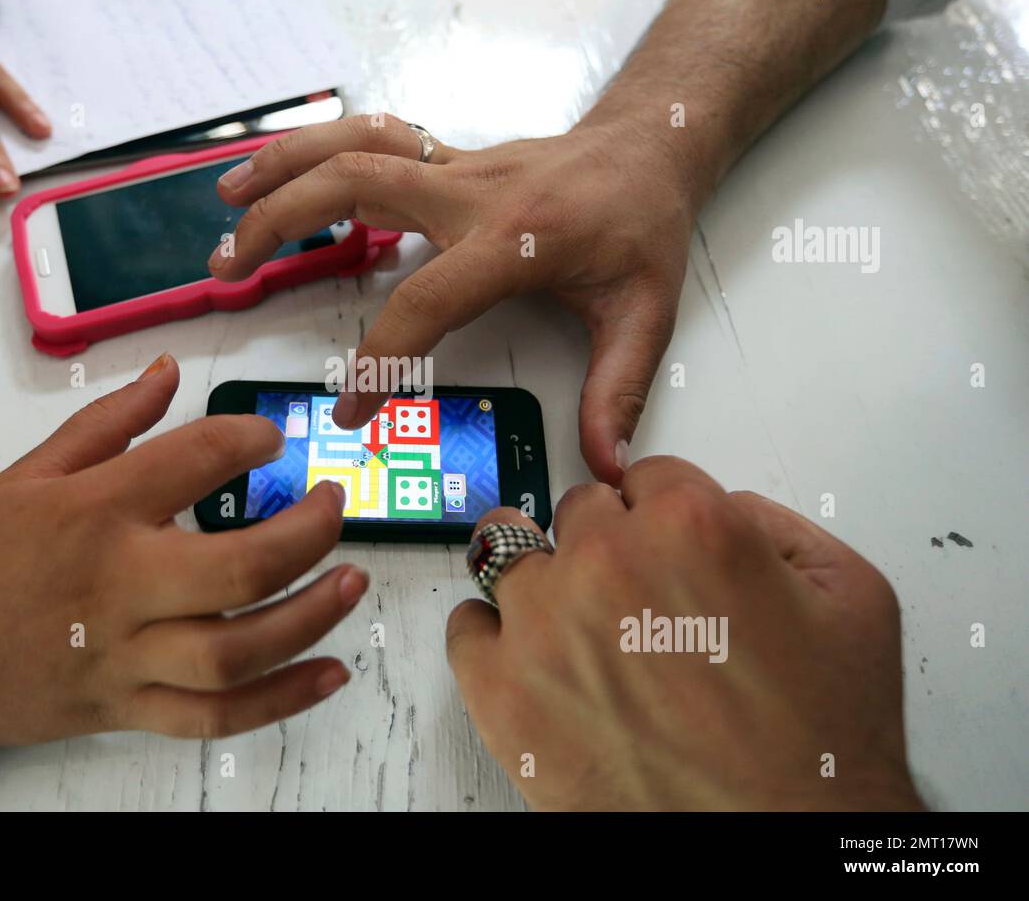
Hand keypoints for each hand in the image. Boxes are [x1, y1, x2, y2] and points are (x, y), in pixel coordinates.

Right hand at [0, 354, 362, 764]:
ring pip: (238, 650)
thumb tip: (169, 369)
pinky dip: (279, 702)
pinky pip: (214, 717)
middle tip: (335, 506)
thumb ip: (108, 421)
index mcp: (94, 512)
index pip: (196, 459)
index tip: (274, 437)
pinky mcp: (126, 709)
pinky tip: (329, 674)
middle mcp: (118, 584)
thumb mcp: (27, 474)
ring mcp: (125, 655)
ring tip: (352, 583)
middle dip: (308, 535)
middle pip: (241, 566)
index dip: (251, 439)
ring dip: (310, 618)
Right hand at [208, 113, 694, 483]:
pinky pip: (367, 141)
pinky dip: (310, 149)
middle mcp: (472, 192)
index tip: (350, 411)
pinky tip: (269, 172)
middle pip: (357, 184)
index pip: (427, 300)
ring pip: (351, 145)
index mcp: (515, 237)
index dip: (381, 359)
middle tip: (232, 272)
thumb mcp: (646, 313)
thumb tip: (606, 467)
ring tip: (226, 206)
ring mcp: (452, 168)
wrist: (649, 147)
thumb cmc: (643, 226)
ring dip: (282, 168)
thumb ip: (619, 391)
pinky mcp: (443, 161)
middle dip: (284, 223)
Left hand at [445, 456, 921, 810]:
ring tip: (572, 623)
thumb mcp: (850, 597)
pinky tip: (529, 655)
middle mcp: (608, 562)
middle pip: (579, 512)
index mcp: (690, 526)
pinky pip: (466, 626)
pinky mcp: (501, 688)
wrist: (779, 841)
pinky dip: (492, 635)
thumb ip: (775, 524)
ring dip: (541, 580)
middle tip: (632, 600)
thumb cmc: (816, 746)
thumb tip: (717, 509)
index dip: (659, 511)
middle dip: (606, 545)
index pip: (646, 475)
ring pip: (511, 554)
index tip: (660, 544)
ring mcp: (544, 624)